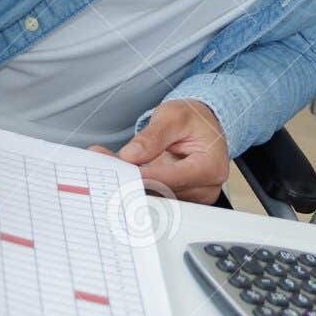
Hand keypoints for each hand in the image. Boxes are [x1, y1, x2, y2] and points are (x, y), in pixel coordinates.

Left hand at [113, 99, 229, 203]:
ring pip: (155, 196)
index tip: (120, 172)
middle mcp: (204, 187)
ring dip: (131, 182)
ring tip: (110, 165)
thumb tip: (132, 155)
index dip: (144, 176)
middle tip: (105, 165)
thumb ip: (153, 136)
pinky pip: (156, 195)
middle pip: (162, 191)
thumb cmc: (194, 119)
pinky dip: (137, 184)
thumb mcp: (173, 116)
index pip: (172, 179)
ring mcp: (193, 196)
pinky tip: (121, 172)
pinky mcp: (180, 198)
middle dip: (132, 179)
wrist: (202, 126)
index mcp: (210, 167)